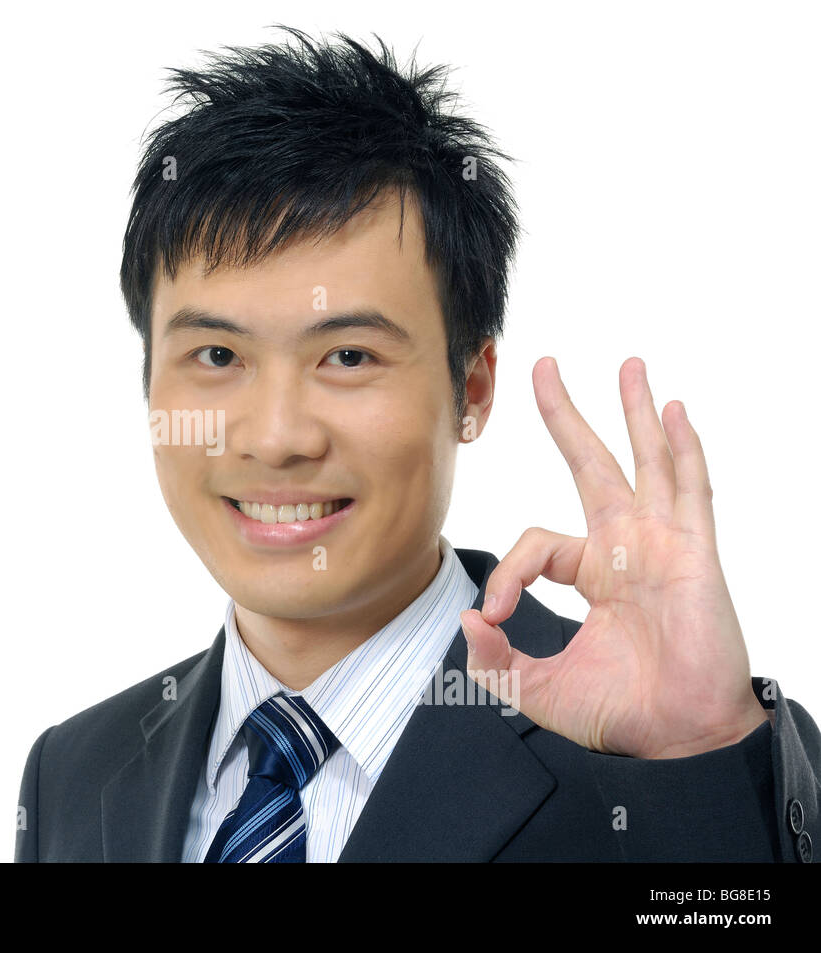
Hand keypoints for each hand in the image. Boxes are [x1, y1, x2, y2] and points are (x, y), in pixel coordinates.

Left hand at [459, 356, 767, 758]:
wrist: (676, 742)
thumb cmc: (621, 714)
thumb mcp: (536, 687)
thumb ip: (495, 659)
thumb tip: (468, 620)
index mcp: (592, 575)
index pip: (535, 545)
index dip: (505, 573)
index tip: (493, 615)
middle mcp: (626, 550)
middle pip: (590, 464)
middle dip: (567, 415)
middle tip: (544, 367)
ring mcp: (662, 546)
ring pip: (645, 462)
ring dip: (633, 411)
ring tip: (627, 364)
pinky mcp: (692, 555)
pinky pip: (688, 491)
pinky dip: (683, 449)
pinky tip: (673, 411)